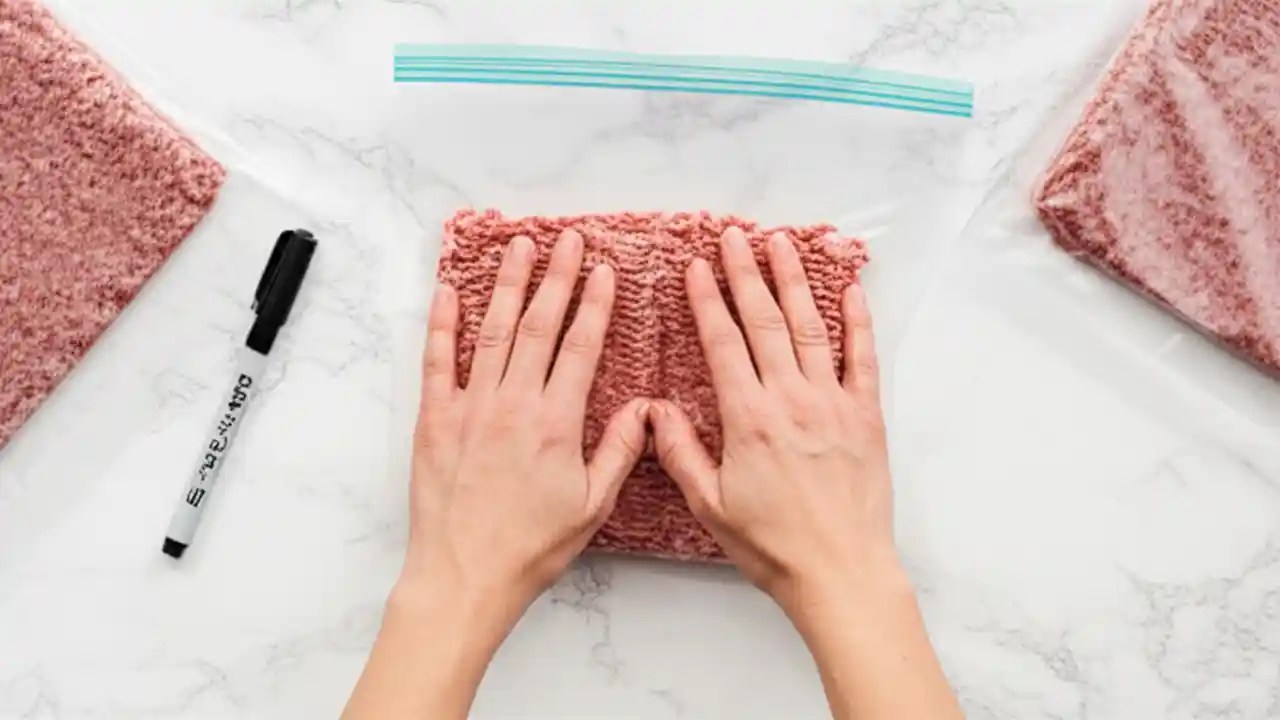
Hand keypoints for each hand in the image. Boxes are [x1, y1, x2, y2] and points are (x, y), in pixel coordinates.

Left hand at [344, 230, 647, 719]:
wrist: (466, 575)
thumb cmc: (530, 547)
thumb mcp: (592, 505)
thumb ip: (618, 451)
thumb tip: (642, 410)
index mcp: (556, 422)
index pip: (581, 347)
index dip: (594, 304)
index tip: (603, 271)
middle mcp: (514, 404)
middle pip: (538, 325)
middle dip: (556, 277)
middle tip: (568, 240)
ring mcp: (470, 407)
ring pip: (492, 331)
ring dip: (507, 284)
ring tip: (518, 247)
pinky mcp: (435, 420)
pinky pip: (438, 360)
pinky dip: (442, 323)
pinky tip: (448, 291)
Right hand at [648, 227, 899, 615]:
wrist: (840, 572)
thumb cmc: (773, 546)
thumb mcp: (710, 505)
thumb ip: (680, 452)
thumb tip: (653, 410)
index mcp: (749, 419)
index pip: (723, 343)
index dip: (707, 301)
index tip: (696, 267)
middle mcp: (791, 400)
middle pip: (765, 322)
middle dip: (746, 274)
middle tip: (734, 236)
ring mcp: (833, 404)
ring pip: (811, 327)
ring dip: (794, 281)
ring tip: (780, 244)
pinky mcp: (866, 417)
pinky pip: (863, 358)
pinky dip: (857, 321)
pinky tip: (850, 290)